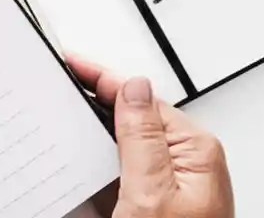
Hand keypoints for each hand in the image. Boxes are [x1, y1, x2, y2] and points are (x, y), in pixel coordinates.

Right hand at [68, 55, 233, 217]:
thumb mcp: (149, 191)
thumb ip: (141, 137)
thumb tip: (133, 87)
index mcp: (195, 150)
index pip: (142, 97)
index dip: (104, 78)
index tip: (74, 63)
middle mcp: (191, 163)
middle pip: (137, 117)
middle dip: (102, 102)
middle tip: (67, 84)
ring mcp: (177, 183)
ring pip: (130, 143)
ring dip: (102, 134)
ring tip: (73, 118)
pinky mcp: (163, 201)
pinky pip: (130, 170)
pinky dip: (106, 163)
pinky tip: (90, 162)